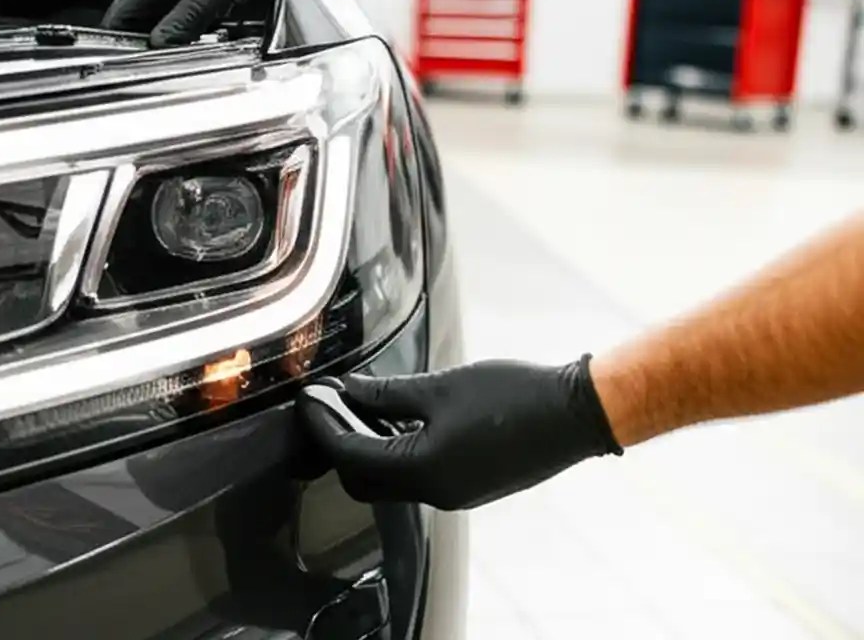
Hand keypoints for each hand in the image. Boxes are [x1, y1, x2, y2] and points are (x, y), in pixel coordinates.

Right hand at [102, 0, 302, 46]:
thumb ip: (184, 20)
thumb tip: (157, 45)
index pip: (117, 16)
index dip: (120, 43)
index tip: (136, 63)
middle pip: (137, 19)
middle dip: (152, 41)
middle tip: (173, 57)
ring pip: (160, 14)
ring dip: (174, 32)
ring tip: (196, 40)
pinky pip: (180, 5)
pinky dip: (190, 19)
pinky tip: (210, 23)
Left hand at [298, 356, 623, 510]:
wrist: (574, 416)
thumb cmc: (513, 397)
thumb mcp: (440, 388)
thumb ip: (387, 393)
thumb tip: (349, 391)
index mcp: (422, 470)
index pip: (349, 455)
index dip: (322, 425)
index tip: (308, 399)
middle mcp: (433, 493)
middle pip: (361, 479)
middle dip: (337, 443)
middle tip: (327, 406)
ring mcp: (452, 494)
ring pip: (387, 480)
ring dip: (366, 447)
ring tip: (358, 405)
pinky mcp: (466, 487)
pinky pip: (414, 478)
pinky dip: (394, 452)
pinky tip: (394, 419)